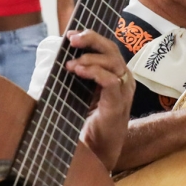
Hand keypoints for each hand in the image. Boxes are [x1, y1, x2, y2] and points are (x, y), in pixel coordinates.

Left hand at [64, 30, 134, 169]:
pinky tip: (79, 71)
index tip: (71, 35)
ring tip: (70, 64)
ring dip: (89, 58)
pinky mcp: (118, 103)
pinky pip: (110, 81)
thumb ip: (79, 74)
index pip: (107, 47)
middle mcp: (123, 79)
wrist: (96, 150)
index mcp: (116, 74)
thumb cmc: (88, 121)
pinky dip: (94, 72)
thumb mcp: (81, 92)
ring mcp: (124, 91)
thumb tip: (61, 57)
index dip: (90, 37)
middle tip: (72, 40)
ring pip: (112, 62)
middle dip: (91, 40)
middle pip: (111, 49)